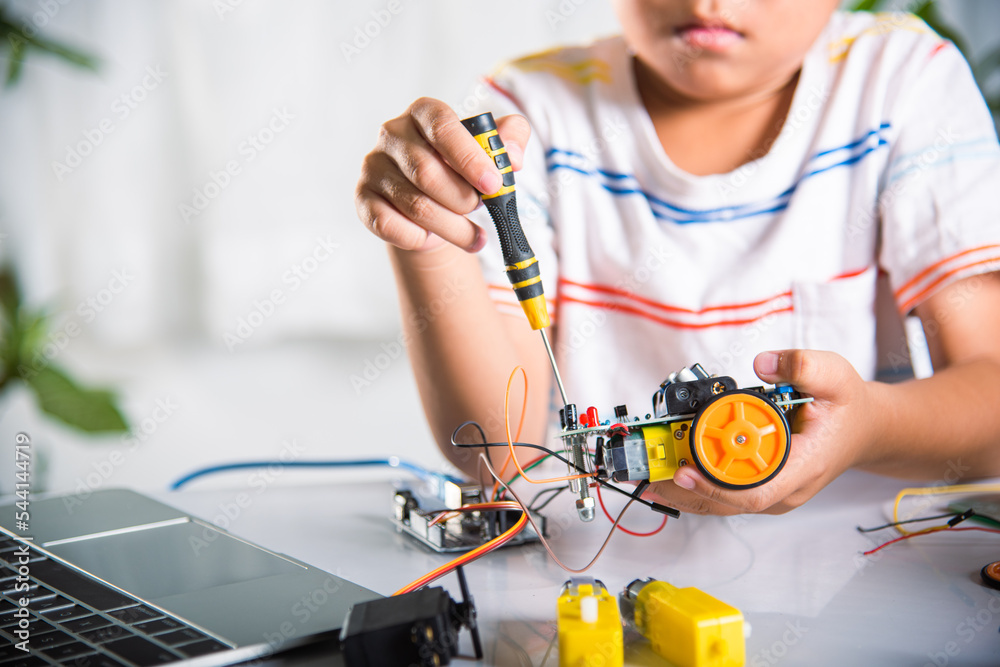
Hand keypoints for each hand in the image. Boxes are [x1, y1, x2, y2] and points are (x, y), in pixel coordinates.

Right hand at [355, 97, 530, 252]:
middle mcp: (392, 133)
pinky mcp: (362, 199)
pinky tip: (433, 240)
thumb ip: (510, 140)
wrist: (432, 202)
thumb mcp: (491, 149)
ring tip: (474, 236)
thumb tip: (512, 157)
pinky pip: (390, 226)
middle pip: (427, 172)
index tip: (493, 184)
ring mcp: (373, 166)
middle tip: (481, 209)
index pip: (442, 126)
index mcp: (424, 112)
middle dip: (462, 199)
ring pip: (415, 205)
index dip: (469, 157)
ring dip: (452, 227)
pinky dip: (418, 238)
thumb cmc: (462, 170)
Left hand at [651, 349, 876, 514]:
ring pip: (725, 504)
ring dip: (686, 492)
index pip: (755, 492)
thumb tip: (763, 364)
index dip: (716, 487)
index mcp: (805, 466)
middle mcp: (787, 488)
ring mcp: (776, 492)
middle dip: (687, 490)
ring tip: (649, 479)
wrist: (866, 428)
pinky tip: (671, 475)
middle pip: (730, 503)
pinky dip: (698, 486)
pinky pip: (727, 495)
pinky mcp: (766, 487)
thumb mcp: (834, 374)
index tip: (686, 471)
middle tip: (651, 474)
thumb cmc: (848, 407)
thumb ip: (801, 365)